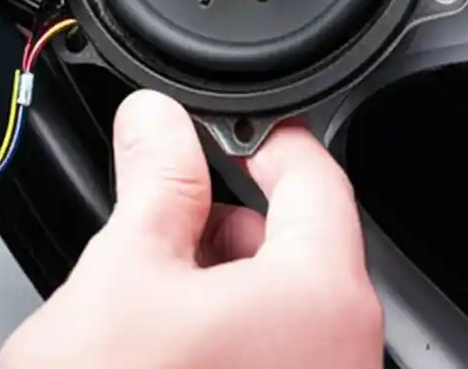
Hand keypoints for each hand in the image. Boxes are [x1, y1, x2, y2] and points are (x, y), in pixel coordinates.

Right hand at [0, 91, 383, 368]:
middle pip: (298, 248)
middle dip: (224, 225)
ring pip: (280, 310)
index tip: (226, 128)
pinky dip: (225, 342)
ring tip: (144, 306)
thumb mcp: (123, 278)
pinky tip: (161, 355)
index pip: (316, 179)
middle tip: (158, 220)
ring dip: (218, 288)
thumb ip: (155, 183)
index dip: (264, 139)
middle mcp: (344, 357)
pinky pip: (272, 360)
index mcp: (321, 299)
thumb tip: (158, 123)